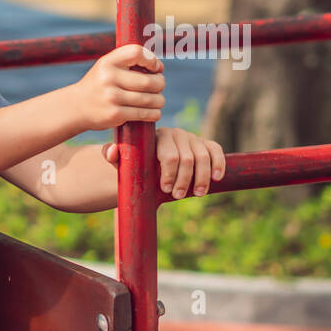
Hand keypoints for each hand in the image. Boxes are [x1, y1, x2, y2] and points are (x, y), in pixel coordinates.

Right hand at [73, 44, 165, 130]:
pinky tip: (153, 112)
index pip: (137, 53)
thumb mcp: (107, 66)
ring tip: (157, 100)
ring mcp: (111, 97)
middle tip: (158, 86)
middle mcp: (108, 78)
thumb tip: (159, 67)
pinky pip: (145, 113)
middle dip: (160, 84)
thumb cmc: (99, 84)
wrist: (76, 107)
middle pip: (149, 81)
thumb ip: (128, 61)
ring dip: (159, 101)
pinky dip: (154, 113)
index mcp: (108, 62)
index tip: (155, 68)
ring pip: (151, 99)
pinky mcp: (115, 114)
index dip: (152, 60)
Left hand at [101, 127, 226, 197]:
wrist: (150, 163)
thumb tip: (111, 151)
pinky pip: (216, 151)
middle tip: (178, 196)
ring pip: (203, 158)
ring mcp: (192, 138)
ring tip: (197, 194)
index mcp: (157, 136)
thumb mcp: (123, 162)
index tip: (166, 189)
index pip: (168, 156)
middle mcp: (177, 134)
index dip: (169, 174)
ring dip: (202, 178)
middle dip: (184, 180)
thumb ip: (112, 156)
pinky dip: (219, 164)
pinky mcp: (206, 144)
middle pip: (188, 159)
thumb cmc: (136, 164)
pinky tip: (217, 178)